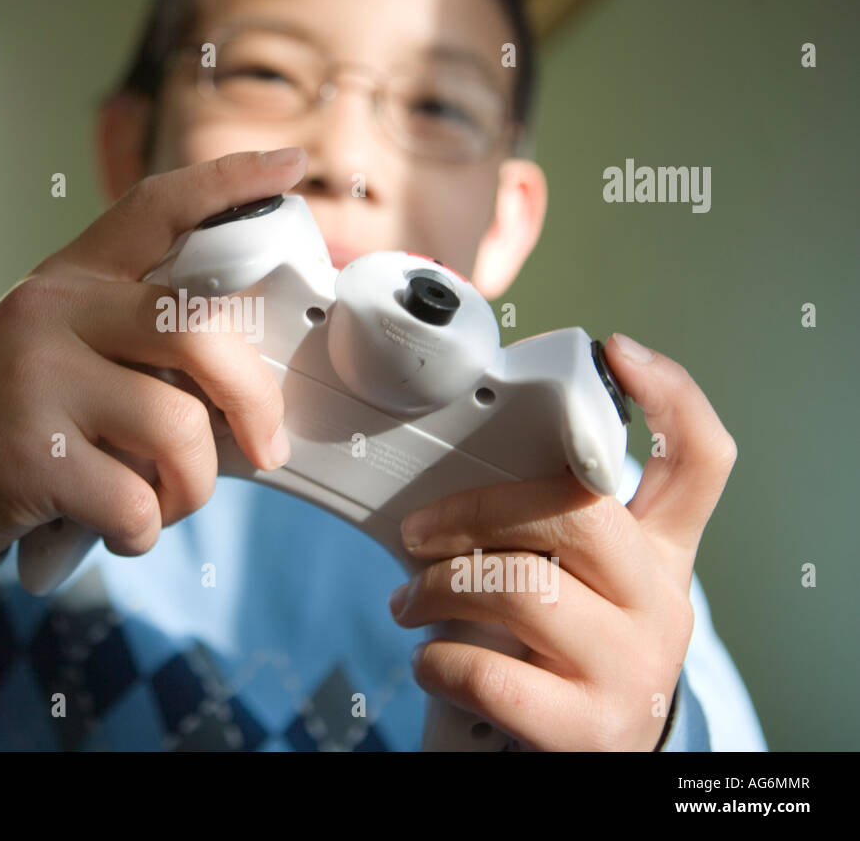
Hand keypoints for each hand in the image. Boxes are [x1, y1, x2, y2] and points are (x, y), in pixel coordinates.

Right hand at [0, 148, 306, 562]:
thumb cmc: (22, 405)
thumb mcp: (67, 343)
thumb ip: (141, 341)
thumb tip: (251, 385)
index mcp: (76, 279)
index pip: (156, 209)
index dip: (228, 183)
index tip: (291, 165)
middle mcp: (57, 312)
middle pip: (197, 335)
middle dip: (254, 401)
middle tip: (266, 446)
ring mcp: (40, 380)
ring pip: (178, 430)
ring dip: (193, 485)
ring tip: (167, 498)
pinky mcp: (29, 454)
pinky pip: (135, 501)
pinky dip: (147, 529)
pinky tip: (124, 527)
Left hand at [389, 333, 737, 749]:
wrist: (592, 756)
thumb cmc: (565, 651)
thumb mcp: (579, 582)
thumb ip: (544, 526)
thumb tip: (445, 469)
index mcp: (659, 554)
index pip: (698, 462)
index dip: (673, 397)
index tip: (619, 351)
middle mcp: (661, 604)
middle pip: (579, 513)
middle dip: (476, 509)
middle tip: (418, 528)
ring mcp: (632, 668)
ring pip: (524, 589)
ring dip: (438, 586)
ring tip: (408, 600)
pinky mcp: (587, 727)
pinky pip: (491, 673)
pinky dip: (438, 660)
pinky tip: (430, 659)